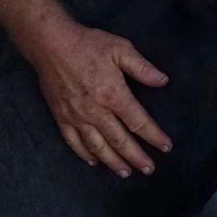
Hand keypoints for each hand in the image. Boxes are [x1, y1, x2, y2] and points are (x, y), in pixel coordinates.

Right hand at [23, 22, 173, 176]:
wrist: (51, 44)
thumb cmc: (88, 44)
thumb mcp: (121, 49)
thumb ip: (143, 68)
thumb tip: (164, 81)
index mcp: (114, 95)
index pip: (139, 122)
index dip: (154, 136)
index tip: (166, 147)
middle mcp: (96, 111)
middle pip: (120, 140)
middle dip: (136, 157)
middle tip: (149, 169)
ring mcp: (77, 117)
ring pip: (98, 147)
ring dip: (113, 162)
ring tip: (126, 173)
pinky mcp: (61, 117)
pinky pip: (73, 142)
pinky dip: (84, 154)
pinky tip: (94, 162)